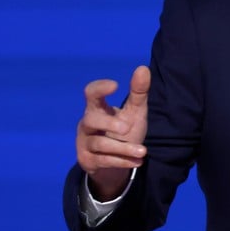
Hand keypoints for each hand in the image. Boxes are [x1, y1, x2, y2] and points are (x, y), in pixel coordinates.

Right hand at [76, 65, 149, 199]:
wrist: (114, 162)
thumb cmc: (122, 131)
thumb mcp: (134, 112)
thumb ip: (138, 92)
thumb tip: (143, 68)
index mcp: (97, 108)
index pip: (90, 93)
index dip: (99, 88)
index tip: (115, 85)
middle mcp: (87, 124)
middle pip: (91, 120)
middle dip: (109, 124)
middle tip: (127, 128)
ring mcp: (85, 143)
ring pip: (100, 145)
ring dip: (124, 148)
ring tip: (144, 152)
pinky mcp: (88, 160)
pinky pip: (104, 160)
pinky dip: (123, 161)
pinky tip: (138, 161)